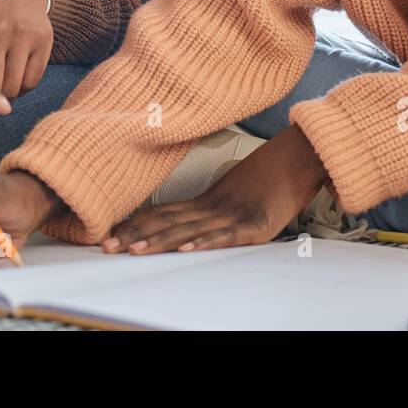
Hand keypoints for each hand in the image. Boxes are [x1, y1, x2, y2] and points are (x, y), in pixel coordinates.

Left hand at [103, 125, 329, 254]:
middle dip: (135, 236)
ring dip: (161, 241)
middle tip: (105, 247)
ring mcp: (233, 215)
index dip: (135, 224)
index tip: (108, 234)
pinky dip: (206, 242)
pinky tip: (186, 248)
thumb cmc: (273, 174)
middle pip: (167, 223)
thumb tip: (187, 219)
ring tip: (135, 251)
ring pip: (189, 231)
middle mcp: (214, 207)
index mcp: (207, 200)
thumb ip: (213, 206)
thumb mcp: (236, 192)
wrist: (301, 156)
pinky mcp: (255, 225)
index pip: (162, 214)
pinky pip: (226, 236)